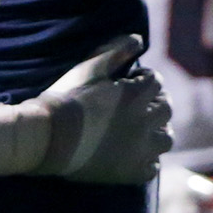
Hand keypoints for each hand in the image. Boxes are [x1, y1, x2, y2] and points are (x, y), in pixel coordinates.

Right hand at [37, 37, 171, 183]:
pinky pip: (152, 167)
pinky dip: (147, 160)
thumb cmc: (65, 99)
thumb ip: (116, 51)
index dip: (142, 81)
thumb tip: (138, 39)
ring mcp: (140, 151)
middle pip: (165, 110)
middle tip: (135, 107)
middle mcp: (145, 123)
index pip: (156, 82)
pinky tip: (132, 154)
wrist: (46, 138)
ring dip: (157, 131)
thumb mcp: (88, 69)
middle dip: (153, 104)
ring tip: (140, 130)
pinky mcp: (130, 173)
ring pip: (165, 139)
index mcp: (136, 96)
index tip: (128, 84)